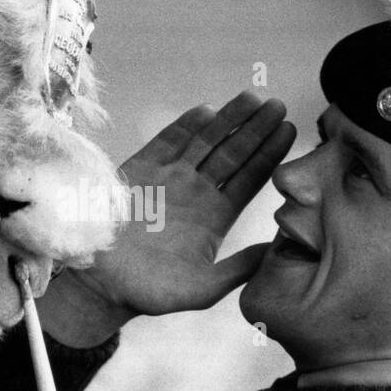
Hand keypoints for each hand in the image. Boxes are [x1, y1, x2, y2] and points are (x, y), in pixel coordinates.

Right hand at [38, 91, 295, 346]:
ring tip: (252, 98)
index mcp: (215, 217)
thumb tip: (273, 250)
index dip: (269, 155)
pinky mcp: (141, 171)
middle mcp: (196, 193)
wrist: (101, 285)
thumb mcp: (203, 288)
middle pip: (232, 154)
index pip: (249, 179)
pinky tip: (207, 110)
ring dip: (228, 120)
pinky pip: (167, 143)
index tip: (290, 131)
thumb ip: (238, 269)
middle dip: (255, 129)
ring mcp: (169, 179)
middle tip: (278, 105)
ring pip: (205, 142)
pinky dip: (185, 127)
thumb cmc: (150, 292)